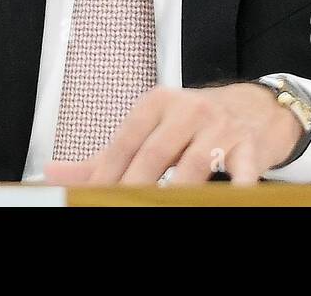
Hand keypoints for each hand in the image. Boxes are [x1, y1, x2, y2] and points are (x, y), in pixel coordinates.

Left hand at [42, 84, 301, 186]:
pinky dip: (234, 188)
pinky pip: (241, 172)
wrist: (256, 106)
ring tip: (164, 205)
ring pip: (194, 165)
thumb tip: (53, 173)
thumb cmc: (195, 121)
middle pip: (155, 154)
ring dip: (178, 191)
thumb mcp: (151, 128)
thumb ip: (105, 156)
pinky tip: (225, 199)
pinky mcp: (249, 147)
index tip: (92, 198)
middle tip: (120, 206)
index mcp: (157, 104)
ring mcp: (220, 128)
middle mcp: (188, 111)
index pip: (124, 143)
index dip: (106, 175)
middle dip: (135, 186)